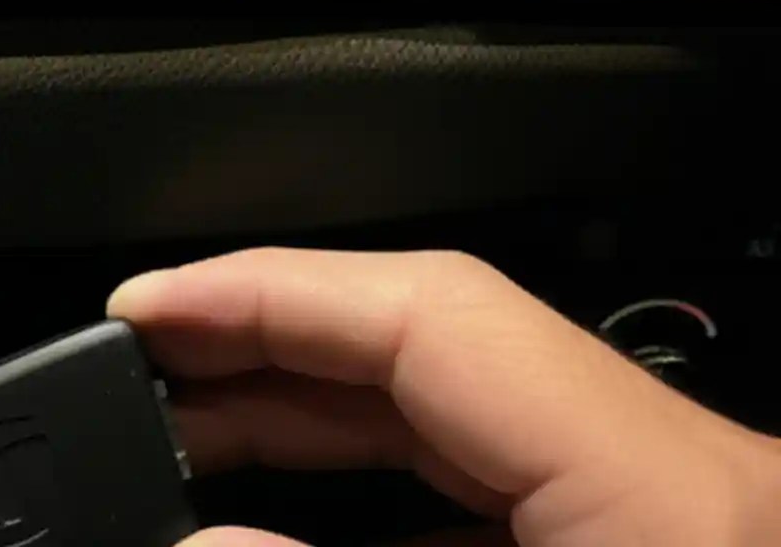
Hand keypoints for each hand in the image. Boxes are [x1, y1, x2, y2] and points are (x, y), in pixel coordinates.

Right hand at [108, 249, 780, 545]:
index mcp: (672, 502)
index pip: (436, 316)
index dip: (270, 292)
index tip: (151, 308)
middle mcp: (673, 479)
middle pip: (427, 351)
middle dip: (266, 352)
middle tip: (140, 373)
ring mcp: (653, 510)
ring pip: (449, 418)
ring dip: (309, 423)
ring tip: (187, 442)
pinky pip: (481, 496)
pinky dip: (373, 502)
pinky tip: (290, 535)